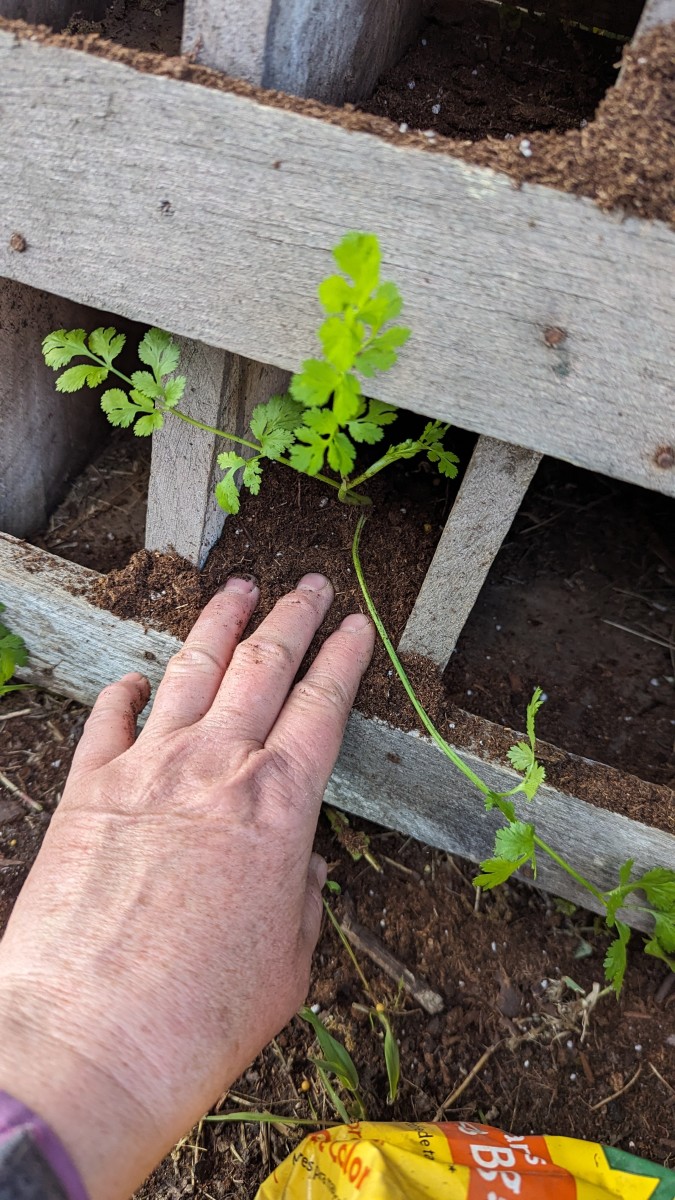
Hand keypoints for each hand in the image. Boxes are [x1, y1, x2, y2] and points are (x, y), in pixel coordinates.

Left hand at [0, 573, 373, 1199]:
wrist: (87, 1043)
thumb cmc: (198, 1020)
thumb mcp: (287, 965)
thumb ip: (300, 901)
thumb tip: (300, 870)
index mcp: (279, 807)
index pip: (323, 705)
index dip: (344, 658)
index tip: (357, 627)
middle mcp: (215, 769)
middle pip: (263, 665)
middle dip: (293, 616)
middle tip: (311, 585)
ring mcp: (145, 770)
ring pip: (191, 669)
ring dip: (219, 622)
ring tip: (237, 588)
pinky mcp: (86, 790)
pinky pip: (109, 717)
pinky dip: (126, 690)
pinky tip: (136, 677)